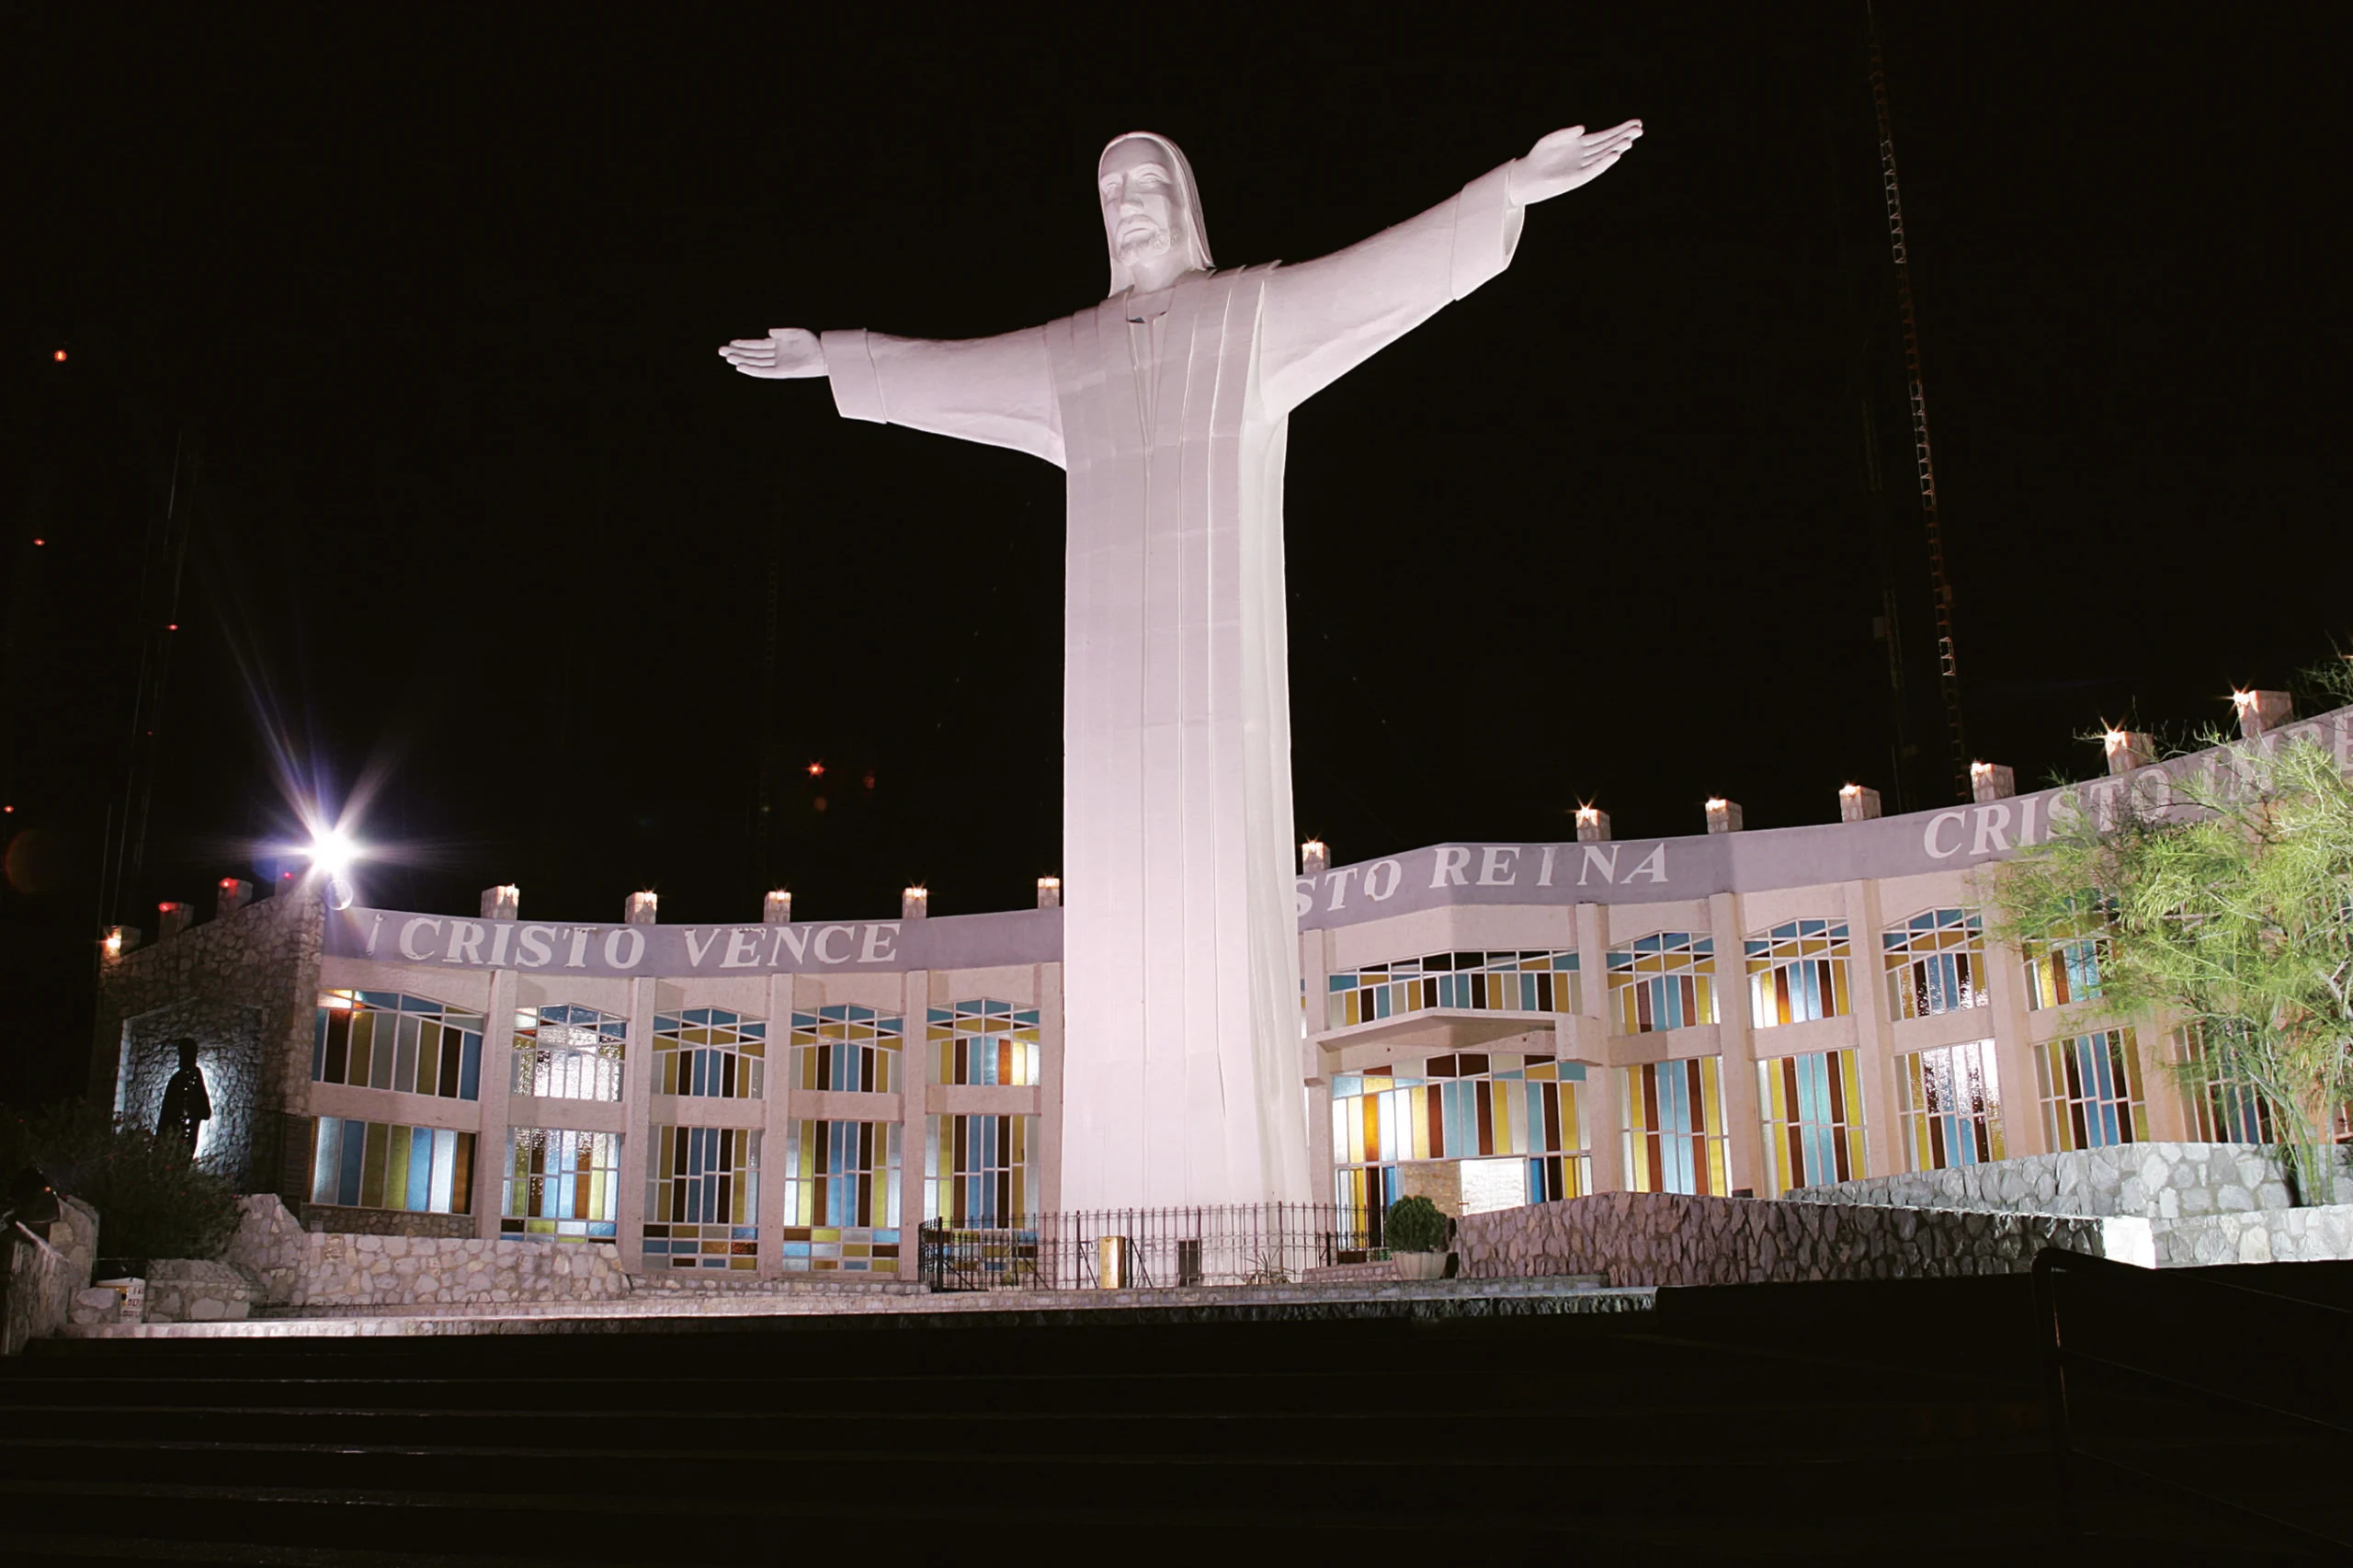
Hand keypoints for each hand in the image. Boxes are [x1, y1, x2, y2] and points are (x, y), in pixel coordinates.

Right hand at [717, 327, 827, 378]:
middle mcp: (775, 355)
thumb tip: (767, 332)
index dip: (743, 344)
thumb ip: (781, 332)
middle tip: (720, 351)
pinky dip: (752, 369)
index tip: (730, 343)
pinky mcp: (781, 372)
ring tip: (727, 358)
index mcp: (777, 345)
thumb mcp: (795, 332)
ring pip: (755, 362)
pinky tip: (741, 366)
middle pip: (752, 354)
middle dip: (737, 352)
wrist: (824, 355)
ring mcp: (777, 364)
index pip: (756, 345)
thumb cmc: (812, 343)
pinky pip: (764, 371)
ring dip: (741, 360)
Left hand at [1507, 120, 1642, 204]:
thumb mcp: (1551, 139)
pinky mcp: (1577, 178)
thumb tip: (1583, 129)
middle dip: (1624, 136)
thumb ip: (1566, 133)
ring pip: (1603, 155)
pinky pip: (1593, 169)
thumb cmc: (1538, 157)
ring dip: (1617, 147)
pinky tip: (1615, 155)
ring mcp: (1582, 166)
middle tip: (1640, 129)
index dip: (1619, 129)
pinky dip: (1604, 162)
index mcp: (1581, 144)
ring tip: (1631, 140)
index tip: (1635, 123)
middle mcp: (1585, 155)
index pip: (1604, 136)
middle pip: (1608, 144)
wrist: (1526, 177)